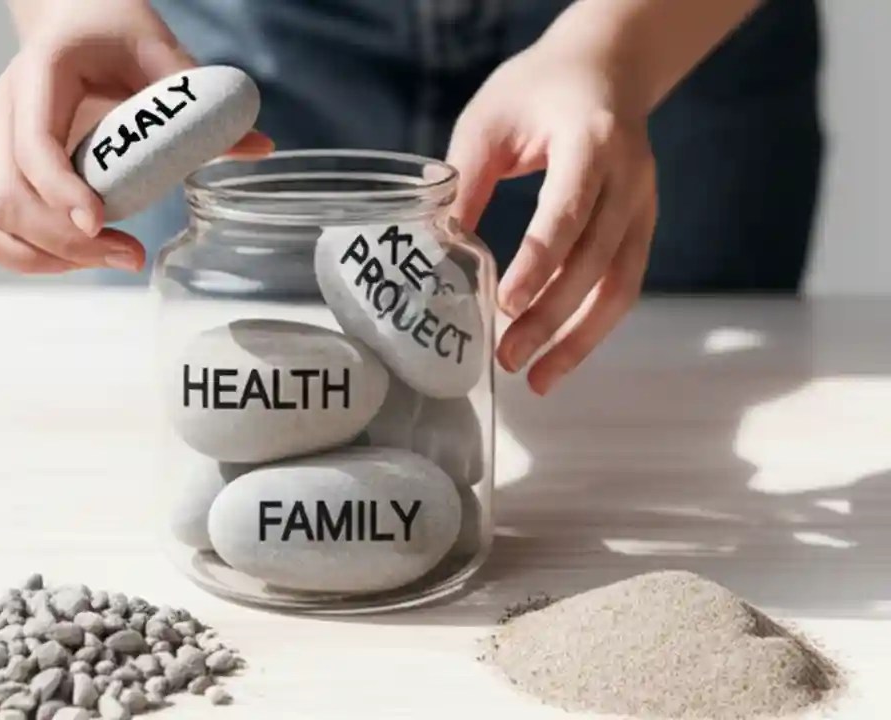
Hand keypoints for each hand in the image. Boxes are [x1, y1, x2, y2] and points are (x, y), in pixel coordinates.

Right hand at [0, 0, 272, 273]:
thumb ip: (197, 96)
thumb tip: (258, 147)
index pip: (32, 144)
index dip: (61, 190)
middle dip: (66, 241)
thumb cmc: (114, 33)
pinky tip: (84, 255)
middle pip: (9, 196)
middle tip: (130, 254)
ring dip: (49, 256)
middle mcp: (6, 115)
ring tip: (112, 256)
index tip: (100, 222)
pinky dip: (32, 256)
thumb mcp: (159, 50)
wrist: (76, 23)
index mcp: (39, 75)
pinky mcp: (0, 177)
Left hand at [447, 39, 656, 394]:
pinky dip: (594, 327)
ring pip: (621, 285)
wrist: (608, 65)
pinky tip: (560, 357)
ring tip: (538, 378)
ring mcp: (643, 205)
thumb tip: (436, 249)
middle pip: (596, 260)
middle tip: (508, 357)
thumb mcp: (487, 122)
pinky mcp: (642, 226)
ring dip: (580, 339)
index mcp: (591, 141)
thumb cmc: (537, 89)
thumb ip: (465, 182)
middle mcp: (629, 177)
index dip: (539, 262)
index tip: (505, 303)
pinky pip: (624, 286)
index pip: (568, 211)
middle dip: (552, 316)